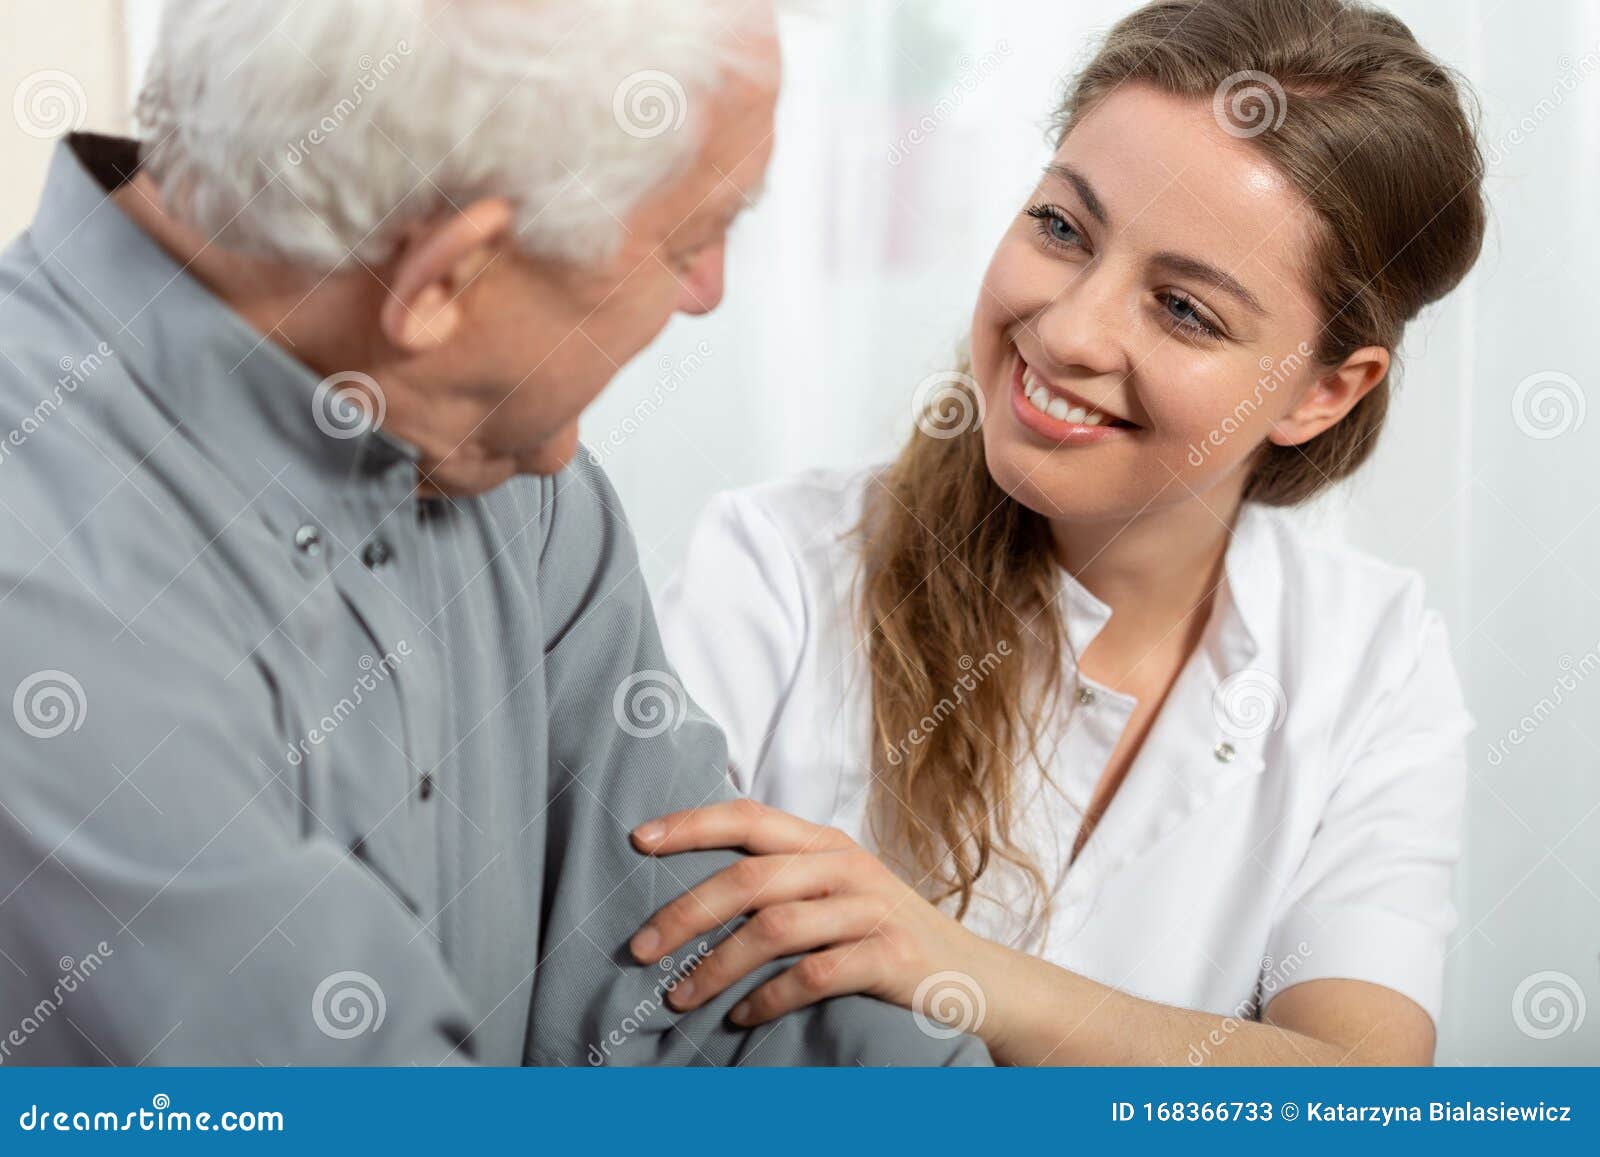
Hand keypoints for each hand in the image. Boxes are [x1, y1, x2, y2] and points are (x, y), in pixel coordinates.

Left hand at [627, 799, 989, 1027]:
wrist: (979, 981)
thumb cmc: (888, 938)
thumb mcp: (840, 894)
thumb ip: (785, 882)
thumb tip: (693, 896)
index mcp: (826, 844)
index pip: (750, 816)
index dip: (691, 823)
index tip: (638, 840)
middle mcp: (847, 866)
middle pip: (749, 877)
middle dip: (686, 912)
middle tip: (641, 949)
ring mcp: (871, 910)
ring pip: (774, 928)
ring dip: (716, 967)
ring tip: (681, 997)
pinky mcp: (891, 956)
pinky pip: (814, 974)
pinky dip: (769, 998)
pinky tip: (743, 1018)